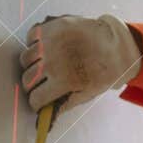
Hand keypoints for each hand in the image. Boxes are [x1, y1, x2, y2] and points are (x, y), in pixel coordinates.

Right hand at [19, 15, 142, 110]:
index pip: (36, 98)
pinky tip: (43, 49)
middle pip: (27, 79)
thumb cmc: (104, 71)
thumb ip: (65, 103)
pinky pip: (30, 38)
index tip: (37, 101)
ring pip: (25, 59)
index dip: (36, 103)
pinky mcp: (51, 27)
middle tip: (39, 85)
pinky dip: (33, 44)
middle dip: (32, 86)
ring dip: (31, 65)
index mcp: (64, 81)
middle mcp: (53, 62)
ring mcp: (50, 43)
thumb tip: (47, 115)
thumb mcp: (88, 93)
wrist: (116, 45)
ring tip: (41, 65)